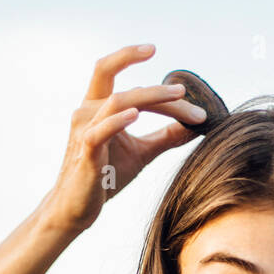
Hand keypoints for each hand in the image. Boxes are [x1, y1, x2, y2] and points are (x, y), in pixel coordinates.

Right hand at [42, 44, 206, 232]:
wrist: (77, 209)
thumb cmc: (106, 177)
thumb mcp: (142, 152)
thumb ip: (166, 136)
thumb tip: (197, 125)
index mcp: (98, 107)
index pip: (126, 83)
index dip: (155, 83)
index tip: (182, 83)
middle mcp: (87, 111)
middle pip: (109, 73)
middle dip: (138, 64)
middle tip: (182, 86)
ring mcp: (84, 129)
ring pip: (116, 101)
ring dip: (151, 97)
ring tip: (178, 98)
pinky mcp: (85, 152)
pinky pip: (100, 130)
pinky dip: (118, 120)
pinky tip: (137, 115)